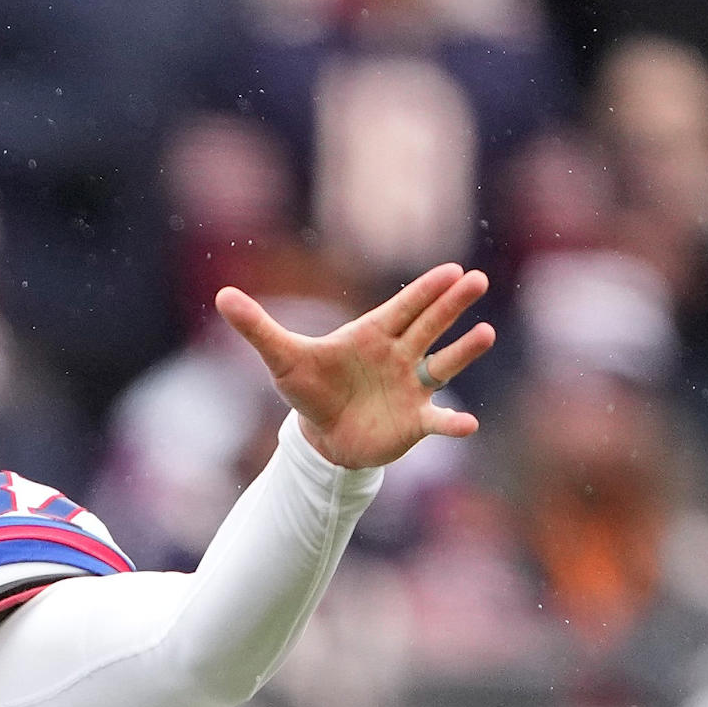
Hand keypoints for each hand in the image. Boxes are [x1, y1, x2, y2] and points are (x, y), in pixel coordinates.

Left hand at [215, 265, 494, 470]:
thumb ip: (257, 328)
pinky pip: (438, 420)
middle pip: (429, 326)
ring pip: (442, 365)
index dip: (425, 291)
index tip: (450, 270)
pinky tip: (468, 426)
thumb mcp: (281, 359)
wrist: (324, 436)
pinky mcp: (414, 421)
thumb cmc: (310, 390)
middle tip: (476, 280)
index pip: (403, 308)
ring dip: (463, 351)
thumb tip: (222, 295)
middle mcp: (399, 355)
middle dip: (451, 305)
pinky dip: (452, 424)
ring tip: (485, 334)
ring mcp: (411, 386)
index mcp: (373, 335)